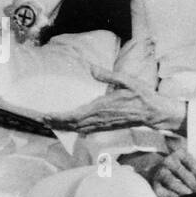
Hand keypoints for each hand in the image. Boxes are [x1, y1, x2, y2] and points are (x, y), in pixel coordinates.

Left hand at [44, 67, 184, 133]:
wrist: (154, 112)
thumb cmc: (141, 95)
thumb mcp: (126, 80)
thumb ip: (107, 75)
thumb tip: (90, 67)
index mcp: (102, 107)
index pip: (75, 115)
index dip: (59, 117)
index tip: (47, 116)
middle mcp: (100, 118)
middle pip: (73, 124)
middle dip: (56, 123)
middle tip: (41, 119)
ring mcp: (104, 124)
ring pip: (79, 128)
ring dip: (63, 126)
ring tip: (50, 123)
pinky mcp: (107, 126)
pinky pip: (87, 129)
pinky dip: (75, 128)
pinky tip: (69, 126)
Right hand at [125, 137, 195, 196]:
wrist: (151, 168)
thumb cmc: (176, 170)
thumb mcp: (187, 166)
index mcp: (181, 154)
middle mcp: (169, 160)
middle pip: (188, 176)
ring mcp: (160, 171)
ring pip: (175, 184)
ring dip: (187, 194)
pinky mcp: (154, 184)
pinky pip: (165, 193)